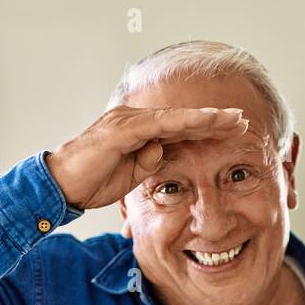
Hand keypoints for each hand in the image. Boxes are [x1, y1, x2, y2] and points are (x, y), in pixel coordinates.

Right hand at [44, 106, 248, 210]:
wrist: (62, 186)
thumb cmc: (92, 182)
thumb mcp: (131, 176)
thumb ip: (149, 162)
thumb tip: (164, 154)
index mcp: (139, 131)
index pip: (179, 128)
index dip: (207, 129)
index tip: (233, 131)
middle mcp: (135, 120)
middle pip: (182, 118)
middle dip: (214, 119)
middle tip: (243, 119)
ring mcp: (127, 122)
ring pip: (174, 117)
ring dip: (204, 117)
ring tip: (231, 119)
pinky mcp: (120, 131)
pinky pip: (157, 124)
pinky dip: (181, 122)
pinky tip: (202, 121)